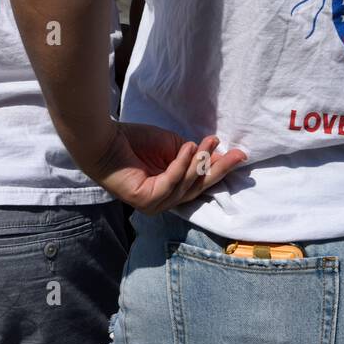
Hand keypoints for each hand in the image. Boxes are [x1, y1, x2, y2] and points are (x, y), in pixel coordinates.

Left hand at [91, 122, 246, 214]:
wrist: (104, 140)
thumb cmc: (135, 141)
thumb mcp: (173, 147)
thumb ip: (193, 155)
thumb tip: (217, 156)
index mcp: (171, 189)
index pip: (199, 183)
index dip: (219, 169)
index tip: (239, 154)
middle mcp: (164, 201)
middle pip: (198, 188)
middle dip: (219, 170)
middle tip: (239, 154)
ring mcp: (154, 204)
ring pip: (186, 186)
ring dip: (200, 163)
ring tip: (208, 142)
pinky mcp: (144, 201)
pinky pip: (170, 183)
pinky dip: (181, 165)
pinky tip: (189, 147)